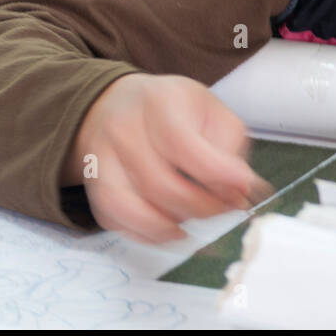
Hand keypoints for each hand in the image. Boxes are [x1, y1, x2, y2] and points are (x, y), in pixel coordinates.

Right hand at [62, 73, 272, 243]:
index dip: (217, 174)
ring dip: (174, 225)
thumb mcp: (211, 110)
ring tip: (198, 219)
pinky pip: (116, 220)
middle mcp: (123, 129)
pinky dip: (148, 234)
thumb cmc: (172, 110)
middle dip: (202, 207)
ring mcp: (101, 158)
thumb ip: (230, 147)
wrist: (114, 104)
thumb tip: (242, 189)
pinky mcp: (92, 185)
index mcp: (159, 101)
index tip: (244, 189)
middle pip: (161, 184)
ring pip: (133, 209)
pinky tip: (171, 227)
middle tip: (226, 208)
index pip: (183, 145)